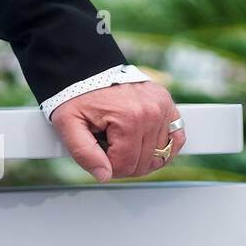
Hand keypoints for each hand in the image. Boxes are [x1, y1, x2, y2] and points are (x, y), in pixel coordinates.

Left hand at [49, 81, 184, 182]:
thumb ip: (84, 153)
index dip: (108, 167)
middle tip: (106, 146)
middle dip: (123, 162)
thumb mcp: (68, 124)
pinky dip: (164, 148)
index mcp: (128, 118)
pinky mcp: (168, 104)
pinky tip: (146, 146)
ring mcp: (162, 107)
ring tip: (120, 140)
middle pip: (144, 163)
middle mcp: (151, 112)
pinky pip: (177, 138)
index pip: (126, 165)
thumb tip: (104, 176)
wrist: (86, 70)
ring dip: (140, 154)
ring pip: (160, 155)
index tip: (97, 155)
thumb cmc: (76, 96)